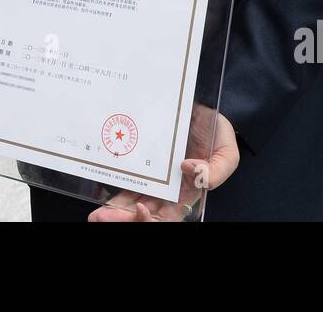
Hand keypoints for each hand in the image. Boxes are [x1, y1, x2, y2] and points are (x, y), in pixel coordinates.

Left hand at [88, 107, 238, 221]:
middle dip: (123, 218)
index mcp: (188, 193)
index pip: (167, 216)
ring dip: (114, 210)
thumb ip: (216, 170)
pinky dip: (114, 188)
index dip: (151, 219)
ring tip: (96, 216)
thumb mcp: (227, 152)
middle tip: (102, 218)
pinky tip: (99, 193)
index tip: (139, 209)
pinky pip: (128, 178)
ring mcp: (154, 176)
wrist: (203, 104)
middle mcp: (169, 189)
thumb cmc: (218, 132)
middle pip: (144, 212)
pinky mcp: (144, 161)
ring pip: (132, 199)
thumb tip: (189, 170)